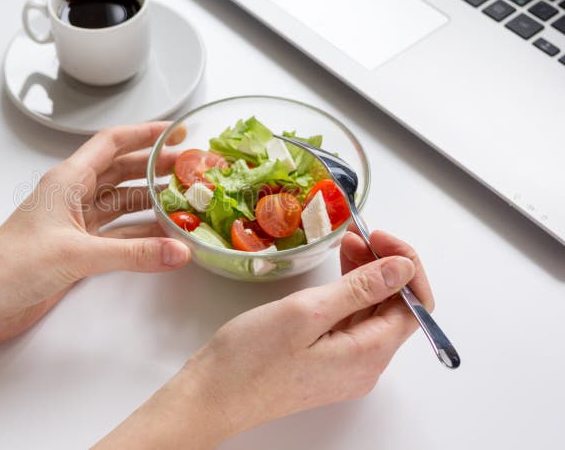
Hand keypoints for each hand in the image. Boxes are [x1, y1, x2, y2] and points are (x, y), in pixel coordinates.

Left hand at [0, 121, 190, 348]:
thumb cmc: (11, 265)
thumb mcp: (77, 254)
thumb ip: (133, 253)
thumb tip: (179, 250)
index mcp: (66, 181)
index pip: (111, 143)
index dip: (145, 134)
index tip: (176, 132)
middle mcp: (72, 196)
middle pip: (122, 171)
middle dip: (156, 167)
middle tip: (191, 168)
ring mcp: (76, 224)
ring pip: (122, 203)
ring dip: (151, 200)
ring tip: (185, 199)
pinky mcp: (78, 250)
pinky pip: (118, 234)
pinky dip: (141, 233)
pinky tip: (164, 235)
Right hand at [96, 231, 433, 447]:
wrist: (213, 396)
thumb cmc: (250, 359)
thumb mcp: (307, 312)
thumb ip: (359, 289)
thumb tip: (403, 269)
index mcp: (368, 355)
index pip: (416, 306)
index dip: (406, 266)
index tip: (379, 236)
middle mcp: (365, 366)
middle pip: (396, 308)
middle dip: (384, 266)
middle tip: (356, 234)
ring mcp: (345, 367)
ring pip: (372, 314)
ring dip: (365, 277)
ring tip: (344, 245)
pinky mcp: (325, 363)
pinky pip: (350, 324)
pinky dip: (347, 294)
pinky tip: (332, 275)